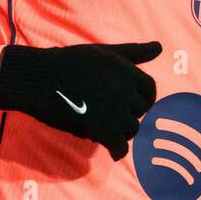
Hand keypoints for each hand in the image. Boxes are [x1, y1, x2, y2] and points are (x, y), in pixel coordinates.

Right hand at [0, 41, 160, 159]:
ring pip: (130, 129)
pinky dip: (118, 151)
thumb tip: (160, 47)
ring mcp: (113, 110)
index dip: (143, 98)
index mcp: (128, 71)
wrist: (40, 77)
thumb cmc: (72, 63)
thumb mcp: (106, 52)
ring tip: (106, 130)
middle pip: (139, 111)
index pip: (150, 89)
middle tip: (110, 116)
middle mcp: (125, 90)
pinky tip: (113, 152)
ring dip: (121, 132)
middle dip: (128, 115)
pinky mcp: (100, 128)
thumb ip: (135, 52)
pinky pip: (119, 146)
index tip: (131, 103)